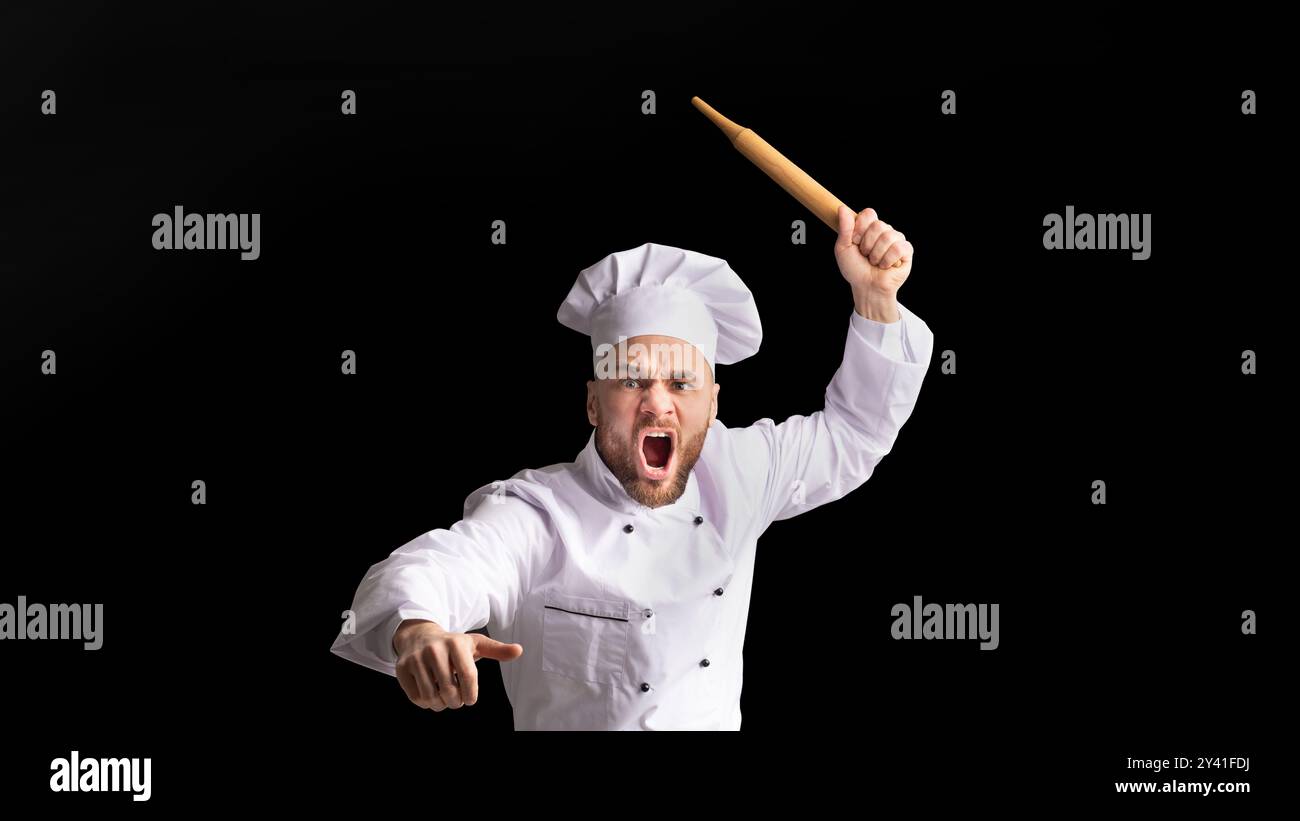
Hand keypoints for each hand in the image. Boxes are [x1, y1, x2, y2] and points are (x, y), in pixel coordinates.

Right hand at [393, 619, 523, 710]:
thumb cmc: (452, 644)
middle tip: (456, 699)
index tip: (470, 699)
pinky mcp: (402, 669)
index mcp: (456, 643)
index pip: (468, 677)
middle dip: (456, 701)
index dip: (470, 694)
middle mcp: (434, 649)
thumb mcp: (475, 644)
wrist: (419, 635)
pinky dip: (425, 703)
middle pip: (449, 691)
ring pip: (431, 697)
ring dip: (440, 704)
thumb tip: (519, 650)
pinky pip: (416, 698)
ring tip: (444, 697)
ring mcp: (416, 658)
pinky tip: (430, 693)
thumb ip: (497, 650)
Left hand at [834, 205, 913, 298]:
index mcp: (870, 227)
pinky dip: (888, 260)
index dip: (860, 228)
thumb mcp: (843, 248)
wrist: (866, 287)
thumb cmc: (855, 269)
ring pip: (888, 236)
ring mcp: (896, 240)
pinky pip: (898, 248)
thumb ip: (844, 228)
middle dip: (867, 245)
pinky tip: (886, 266)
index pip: (869, 213)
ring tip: (875, 262)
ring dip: (876, 255)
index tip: (855, 242)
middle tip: (866, 255)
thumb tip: (842, 208)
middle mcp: (884, 231)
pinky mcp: (906, 251)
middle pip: (878, 225)